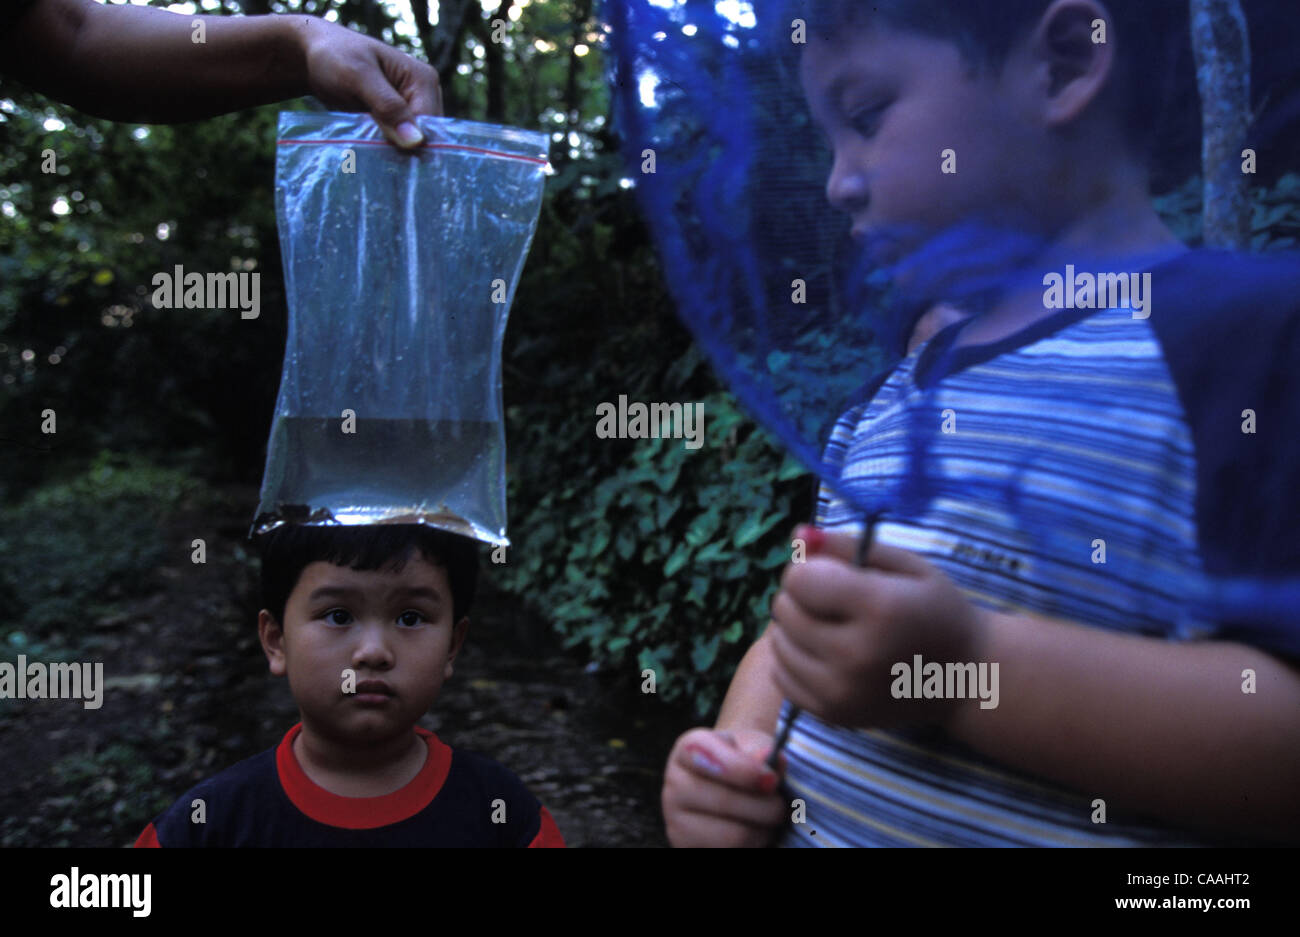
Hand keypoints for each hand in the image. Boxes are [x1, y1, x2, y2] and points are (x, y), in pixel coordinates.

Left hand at [296, 17, 441, 148]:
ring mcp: (410, 107)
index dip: (411, 145)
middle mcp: (423, 94)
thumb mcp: (357, 76)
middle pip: (424, 136)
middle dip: (401, 150)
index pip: (430, 126)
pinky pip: (397, 141)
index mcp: (423, 79)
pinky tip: (369, 152)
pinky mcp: (395, 118)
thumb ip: (386, 105)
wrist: (311, 55)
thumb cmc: (333, 56)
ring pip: (410, 143)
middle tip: (373, 157)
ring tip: (369, 156)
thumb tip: (416, 141)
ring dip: (391, 152)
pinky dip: (384, 148)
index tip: (385, 156)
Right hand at [662, 727, 786, 847]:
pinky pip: (732, 853)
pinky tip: (754, 834)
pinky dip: (753, 846)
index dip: (742, 770)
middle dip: (765, 806)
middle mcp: (675, 785)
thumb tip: (766, 758)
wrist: (736, 790)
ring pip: (733, 836)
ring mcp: (676, 821)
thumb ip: (761, 749)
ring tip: (768, 821)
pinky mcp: (686, 846)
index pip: (705, 755)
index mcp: (688, 749)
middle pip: (725, 801)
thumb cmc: (748, 763)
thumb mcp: (755, 747)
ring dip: (763, 830)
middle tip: (780, 805)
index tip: (772, 779)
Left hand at [769, 525, 988, 728]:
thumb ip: (848, 546)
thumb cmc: (936, 611)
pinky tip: (824, 653)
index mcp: (880, 609)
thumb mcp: (905, 566)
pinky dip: (793, 661)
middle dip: (802, 597)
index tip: (834, 574)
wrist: (965, 678)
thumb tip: (798, 535)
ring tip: (831, 627)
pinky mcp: (833, 715)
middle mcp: (856, 655)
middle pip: (784, 610)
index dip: (810, 568)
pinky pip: (782, 679)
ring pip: (777, 644)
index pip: (799, 579)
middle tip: (835, 601)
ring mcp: (842, 692)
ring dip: (794, 629)